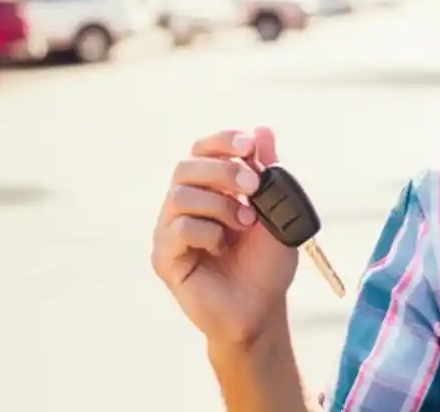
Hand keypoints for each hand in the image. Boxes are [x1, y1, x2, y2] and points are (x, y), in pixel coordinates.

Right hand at [151, 126, 298, 348]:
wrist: (261, 309)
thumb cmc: (266, 263)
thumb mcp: (275, 212)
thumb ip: (267, 173)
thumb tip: (262, 129)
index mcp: (207, 189)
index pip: (202, 150)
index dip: (223, 141)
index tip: (250, 145)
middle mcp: (183, 205)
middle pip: (186, 166)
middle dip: (225, 171)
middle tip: (254, 188)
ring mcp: (169, 232)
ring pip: (180, 196)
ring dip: (220, 205)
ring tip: (244, 225)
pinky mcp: (164, 259)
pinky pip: (178, 230)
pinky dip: (207, 233)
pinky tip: (221, 248)